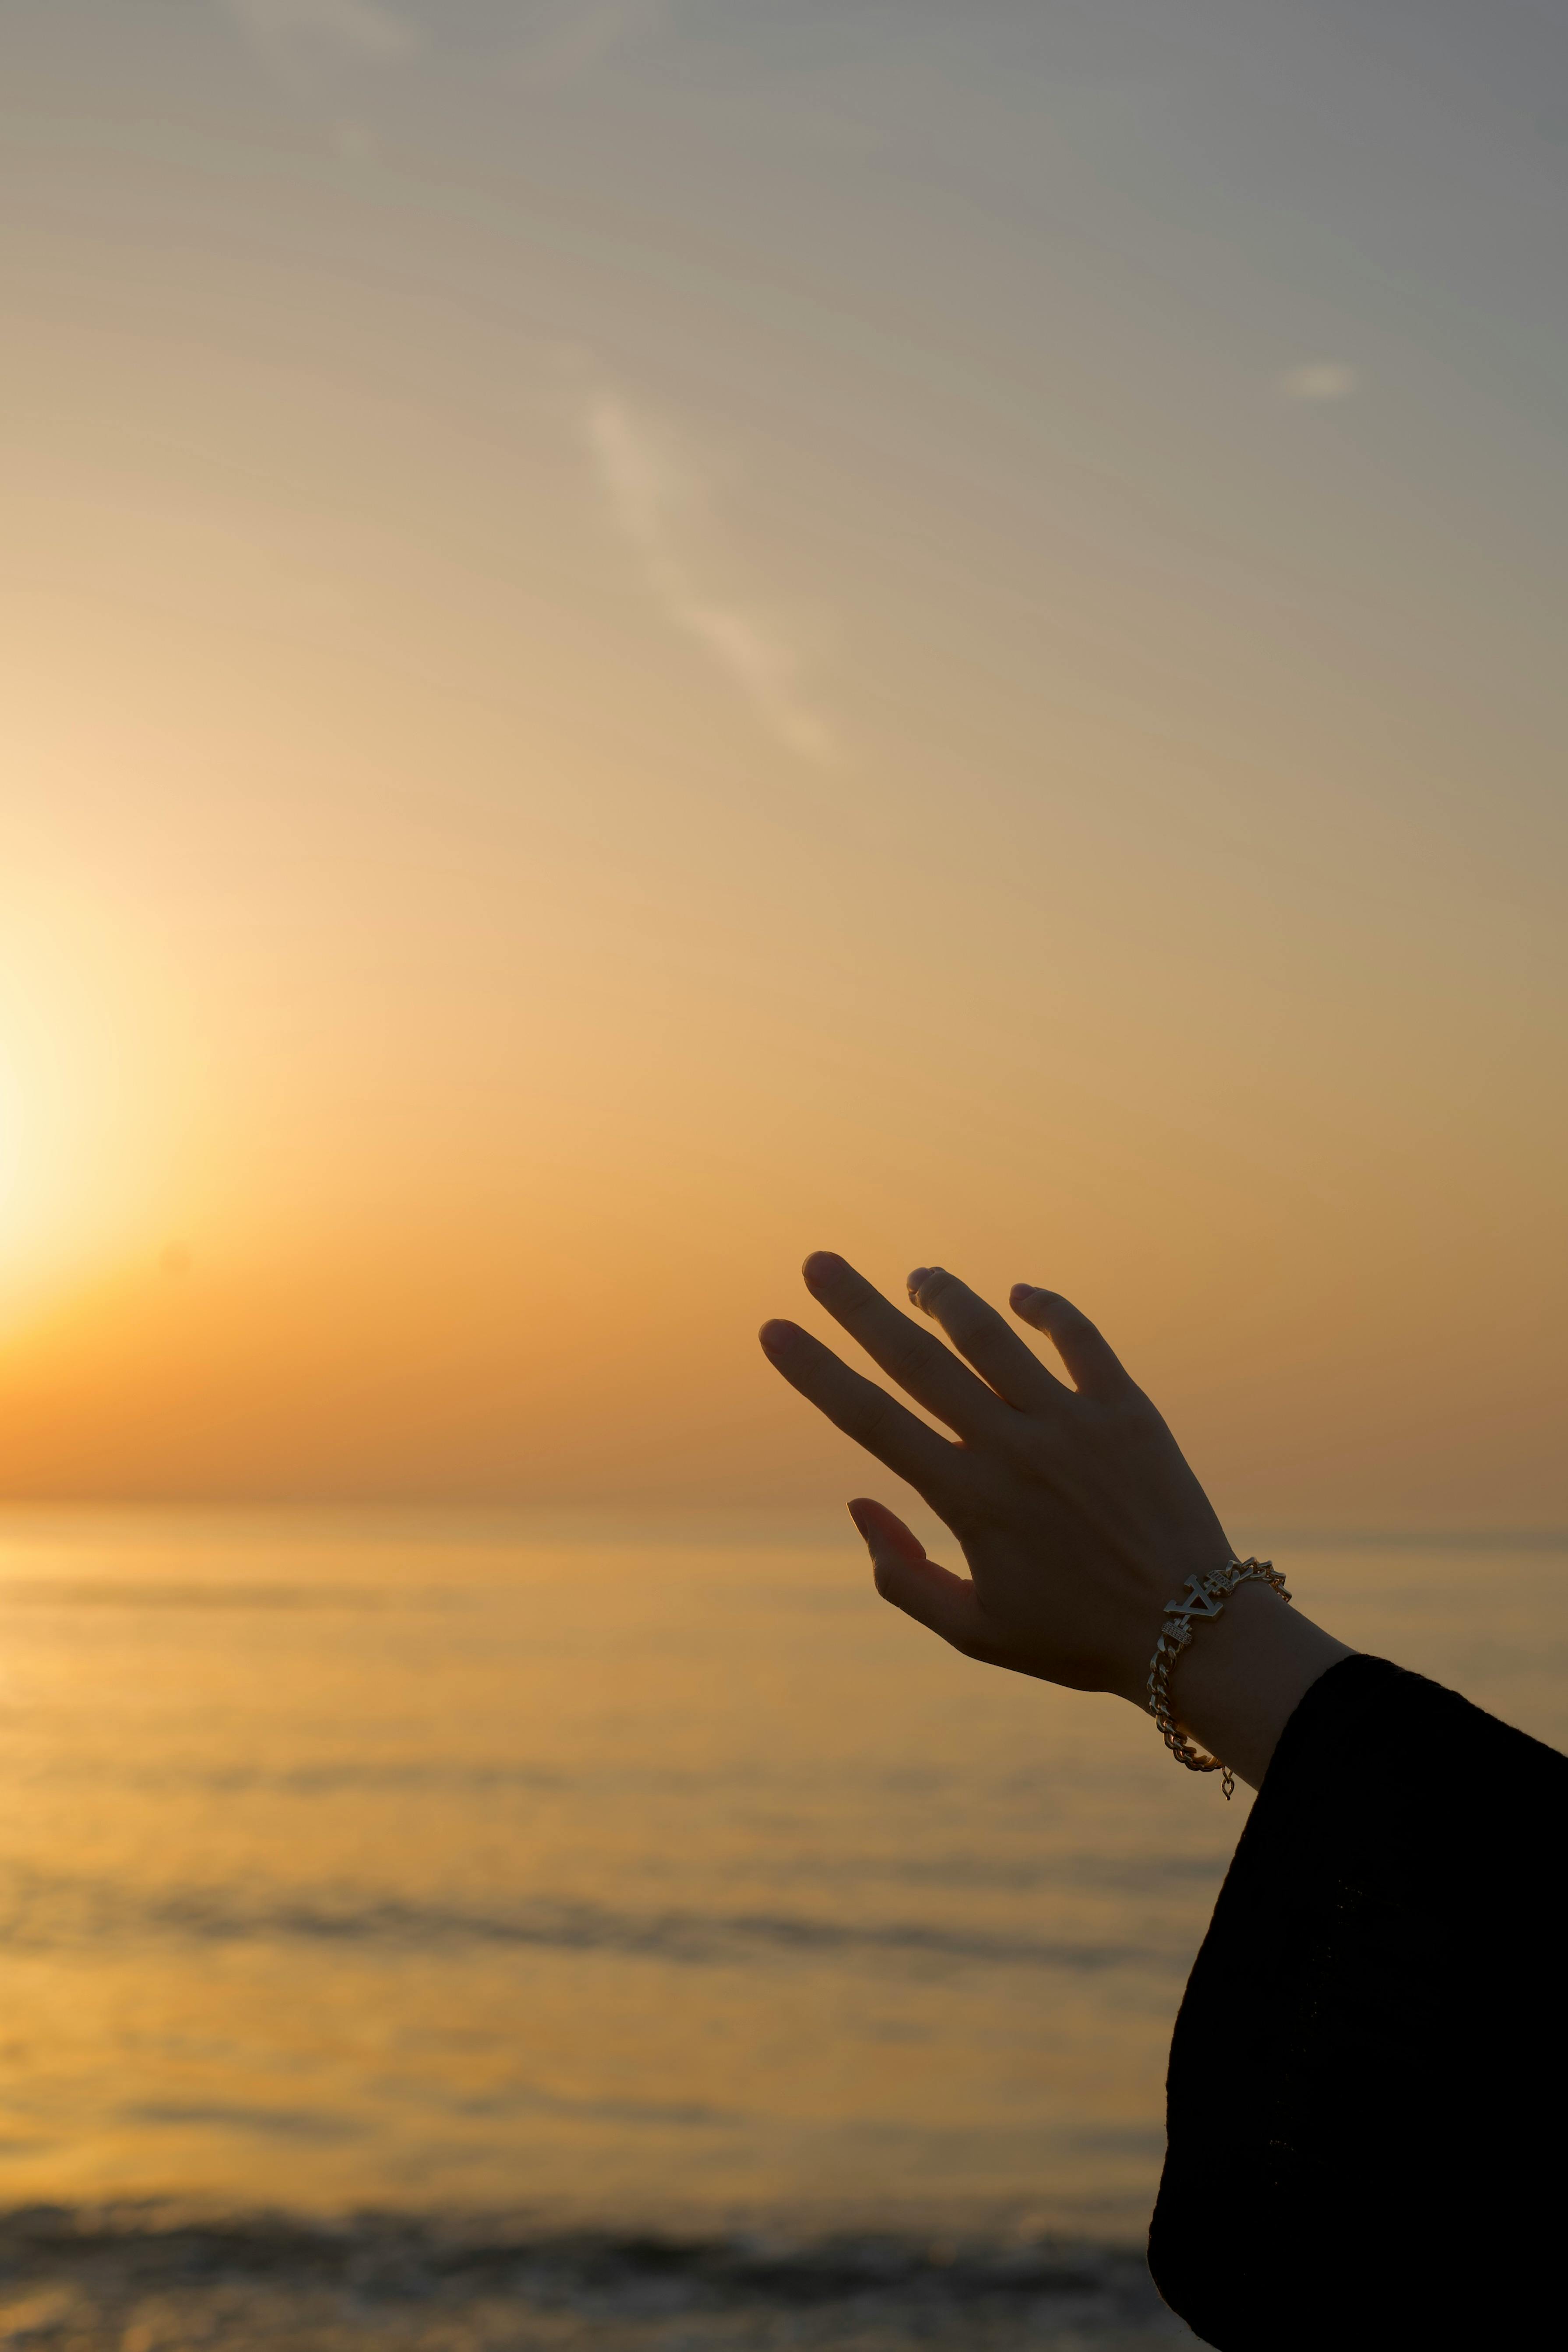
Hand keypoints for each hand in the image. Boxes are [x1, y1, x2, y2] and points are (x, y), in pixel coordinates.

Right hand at [760, 1253, 1349, 1787]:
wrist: (1196, 1635)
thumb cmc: (1076, 1638)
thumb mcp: (974, 1632)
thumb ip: (902, 1576)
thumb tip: (858, 1504)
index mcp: (969, 1499)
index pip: (870, 1419)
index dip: (815, 1371)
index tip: (774, 1329)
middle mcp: (1014, 1448)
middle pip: (918, 1359)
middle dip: (859, 1307)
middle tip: (818, 1263)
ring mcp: (1074, 1422)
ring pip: (992, 1337)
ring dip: (946, 1297)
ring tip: (919, 1277)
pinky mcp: (1129, 1410)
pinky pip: (1081, 1338)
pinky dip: (1047, 1308)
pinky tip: (1019, 1295)